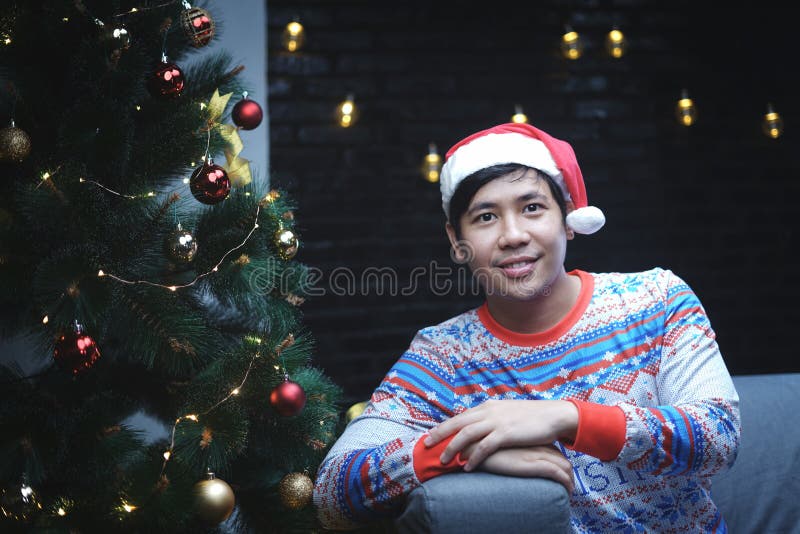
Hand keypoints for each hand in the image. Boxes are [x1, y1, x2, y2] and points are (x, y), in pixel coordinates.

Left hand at [424, 399, 577, 469]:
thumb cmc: (531, 417)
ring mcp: (497, 421)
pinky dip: (474, 457)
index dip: (444, 426)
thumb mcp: (506, 413)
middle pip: (457, 422)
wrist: (553, 415)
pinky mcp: (506, 433)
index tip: (431, 435)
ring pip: (467, 434)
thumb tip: (478, 426)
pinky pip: (485, 447)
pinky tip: (467, 467)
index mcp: (487, 407)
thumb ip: (491, 419)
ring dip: (453, 448)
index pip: (460, 416)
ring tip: (444, 460)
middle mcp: (488, 411)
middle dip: (440, 434)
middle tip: (426, 445)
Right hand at [464, 443, 574, 493]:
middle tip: (571, 482)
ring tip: (572, 489)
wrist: (475, 449)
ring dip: (570, 478)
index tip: (561, 470)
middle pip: (561, 456)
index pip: (551, 448)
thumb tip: (510, 457)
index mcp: (528, 440)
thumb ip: (506, 448)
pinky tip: (568, 490)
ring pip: (564, 465)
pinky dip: (565, 482)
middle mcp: (534, 444)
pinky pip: (557, 473)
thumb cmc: (482, 448)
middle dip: (568, 470)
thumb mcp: (497, 444)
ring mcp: (535, 453)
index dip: (558, 459)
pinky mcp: (533, 464)